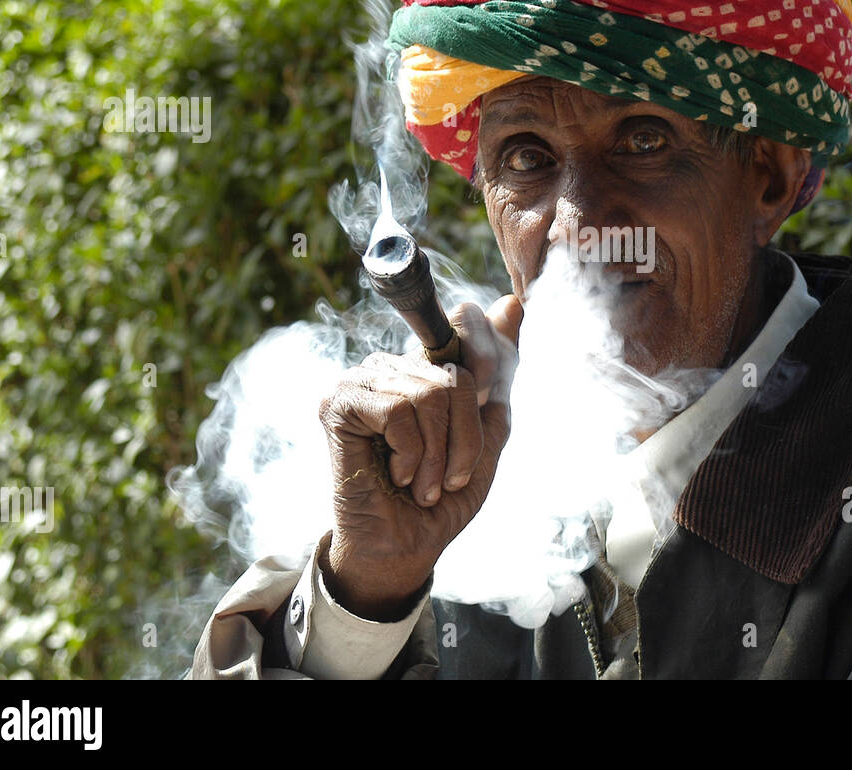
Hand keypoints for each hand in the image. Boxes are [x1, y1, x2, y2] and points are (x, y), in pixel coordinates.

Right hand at [317, 294, 522, 619]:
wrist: (405, 548)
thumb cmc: (442, 498)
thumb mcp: (486, 436)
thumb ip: (498, 374)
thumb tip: (513, 302)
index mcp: (425, 368)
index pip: (463, 324)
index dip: (487, 359)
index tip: (488, 401)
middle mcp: (392, 366)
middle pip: (457, 374)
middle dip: (465, 439)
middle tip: (447, 478)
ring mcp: (361, 381)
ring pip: (432, 392)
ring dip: (439, 455)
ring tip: (421, 484)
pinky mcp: (338, 403)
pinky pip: (401, 410)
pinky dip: (411, 454)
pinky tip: (395, 475)